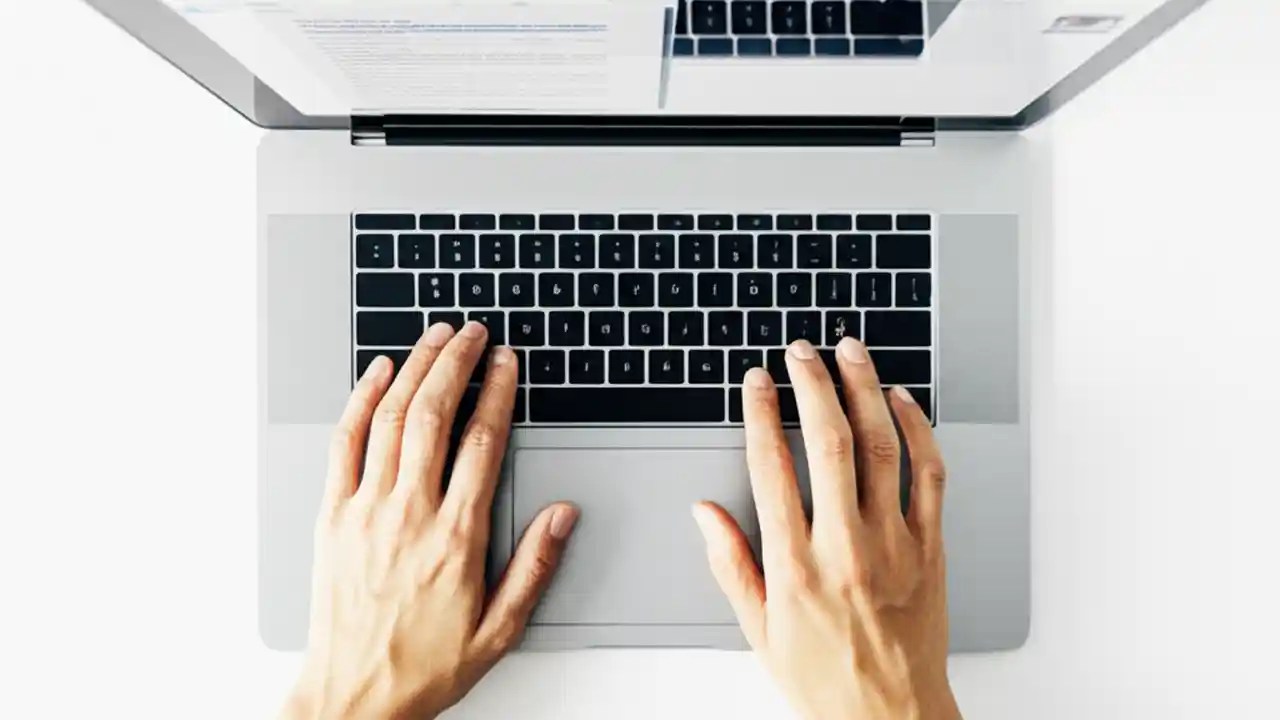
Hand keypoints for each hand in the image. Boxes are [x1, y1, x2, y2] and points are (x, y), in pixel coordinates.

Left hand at [282, 322, 577, 719]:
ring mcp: (365, 510)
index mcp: (455, 538)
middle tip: (474, 333)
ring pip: (391, 419)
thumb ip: (534, 566)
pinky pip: (344, 444)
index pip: (482, 443)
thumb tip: (562, 515)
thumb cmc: (423, 666)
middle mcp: (408, 514)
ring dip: (414, 369)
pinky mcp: (332, 516)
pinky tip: (376, 374)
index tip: (506, 363)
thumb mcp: (500, 630)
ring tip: (435, 337)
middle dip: (457, 363)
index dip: (497, 393)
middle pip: (435, 415)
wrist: (353, 699)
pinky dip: (361, 401)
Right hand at [693, 338, 957, 719]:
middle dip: (812, 384)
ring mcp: (894, 544)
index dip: (762, 413)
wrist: (893, 717)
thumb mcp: (758, 631)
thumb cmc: (825, 680)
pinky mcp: (931, 548)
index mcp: (795, 566)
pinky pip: (930, 476)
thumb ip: (730, 564)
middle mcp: (845, 547)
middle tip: (801, 351)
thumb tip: (704, 512)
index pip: (772, 467)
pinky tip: (901, 401)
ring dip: (864, 390)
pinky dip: (918, 431)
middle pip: (829, 443)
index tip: (757, 381)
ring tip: (849, 352)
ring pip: (881, 448)